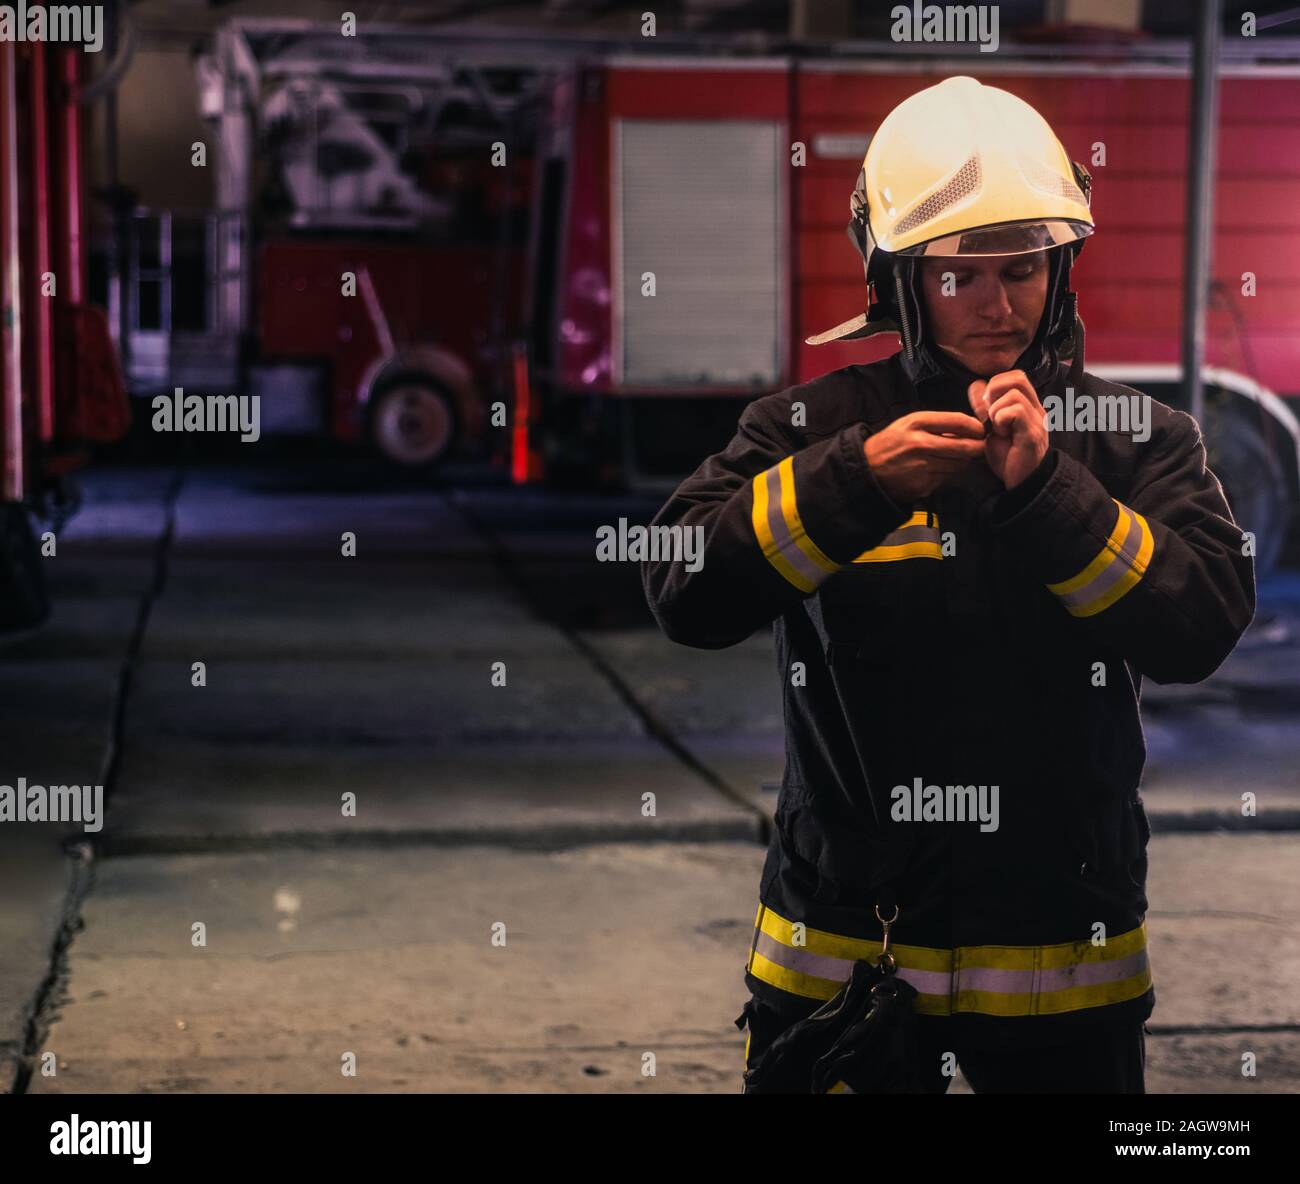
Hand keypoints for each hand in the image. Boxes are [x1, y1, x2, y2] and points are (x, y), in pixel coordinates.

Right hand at [863, 410, 985, 502]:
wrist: (867, 469)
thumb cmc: (892, 443)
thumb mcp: (910, 422)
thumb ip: (938, 422)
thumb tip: (971, 427)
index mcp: (917, 423)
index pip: (959, 422)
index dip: (976, 427)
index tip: (980, 430)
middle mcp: (921, 445)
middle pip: (965, 448)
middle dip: (977, 447)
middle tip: (978, 446)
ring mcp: (922, 468)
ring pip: (959, 465)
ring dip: (962, 461)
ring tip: (951, 456)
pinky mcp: (923, 486)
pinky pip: (946, 478)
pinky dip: (946, 474)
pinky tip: (935, 469)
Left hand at [967, 370, 1048, 488]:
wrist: (1019, 482)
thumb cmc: (1007, 457)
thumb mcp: (991, 428)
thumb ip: (984, 407)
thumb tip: (976, 385)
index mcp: (1028, 406)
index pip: (1016, 376)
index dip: (996, 384)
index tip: (987, 405)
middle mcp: (1036, 410)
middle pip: (1017, 378)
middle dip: (995, 391)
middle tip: (990, 413)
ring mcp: (1037, 421)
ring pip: (1014, 395)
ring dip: (996, 411)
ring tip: (997, 429)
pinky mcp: (1033, 433)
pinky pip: (1016, 411)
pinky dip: (1001, 420)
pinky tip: (1002, 435)